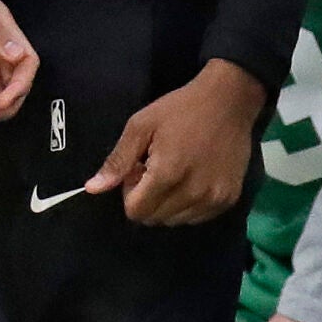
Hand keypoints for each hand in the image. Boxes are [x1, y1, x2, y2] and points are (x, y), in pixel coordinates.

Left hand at [85, 59, 264, 223]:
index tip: (138, 169)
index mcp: (168, 174)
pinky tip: (192, 178)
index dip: (130, 193)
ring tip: (174, 173)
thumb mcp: (141, 126)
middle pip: (155, 219)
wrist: (229, 101)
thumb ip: (118, 161)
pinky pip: (197, 217)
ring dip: (167, 204)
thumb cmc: (180, 109)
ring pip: (176, 221)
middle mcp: (193, 194)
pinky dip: (188, 205)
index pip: (137, 212)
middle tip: (154, 169)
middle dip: (147, 199)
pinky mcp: (229, 200)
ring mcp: (214, 199)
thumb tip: (92, 189)